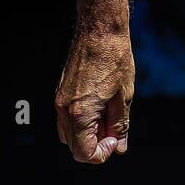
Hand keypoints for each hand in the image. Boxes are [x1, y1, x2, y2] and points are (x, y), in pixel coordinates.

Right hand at [55, 25, 133, 164]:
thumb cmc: (114, 60)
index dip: (102, 153)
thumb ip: (120, 125)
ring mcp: (59, 100)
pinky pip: (67, 118)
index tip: (116, 138)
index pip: (83, 153)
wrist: (99, 31)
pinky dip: (82, 120)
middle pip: (74, 146)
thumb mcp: (125, 96)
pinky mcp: (60, 92)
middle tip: (115, 127)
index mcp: (79, 113)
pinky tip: (100, 105)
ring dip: (88, 132)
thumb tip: (119, 147)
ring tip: (109, 114)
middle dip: (95, 144)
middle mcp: (64, 109)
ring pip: (69, 133)